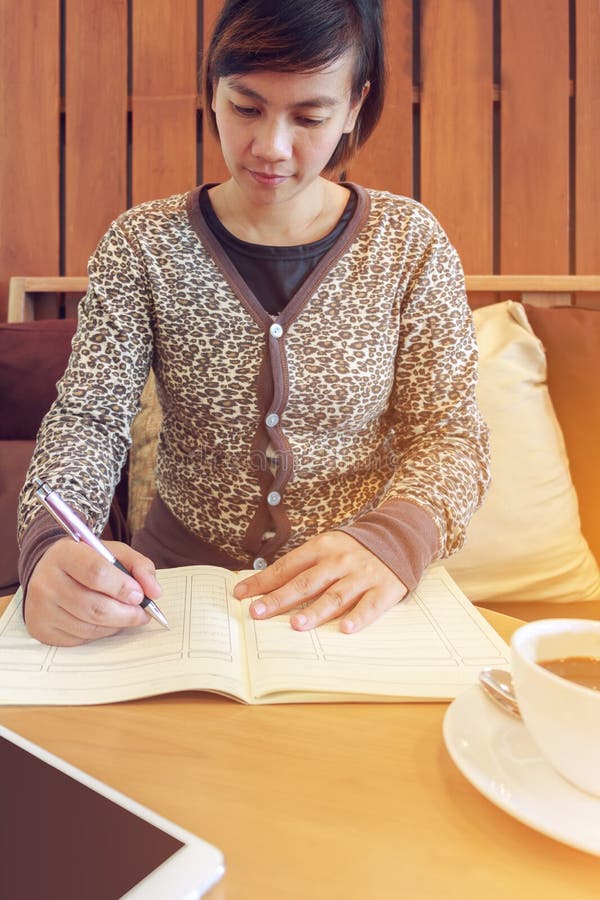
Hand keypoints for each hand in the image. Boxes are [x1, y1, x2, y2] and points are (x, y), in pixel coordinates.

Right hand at [24, 538, 162, 645]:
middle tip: (142, 612)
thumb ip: (139, 566)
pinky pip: (81, 638)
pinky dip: (101, 633)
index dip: (122, 587)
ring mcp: (41, 608)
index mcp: (64, 553)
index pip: (96, 572)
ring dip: (117, 625)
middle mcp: (46, 581)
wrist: (49, 571)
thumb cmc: (87, 560)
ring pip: (90, 626)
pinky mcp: (42, 629)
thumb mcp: (114, 553)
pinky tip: (106, 621)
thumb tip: (155, 592)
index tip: (140, 595)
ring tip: (126, 615)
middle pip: (95, 606)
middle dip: (126, 613)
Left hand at [233, 532, 407, 632]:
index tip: (241, 595)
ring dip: (315, 610)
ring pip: (335, 595)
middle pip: (306, 582)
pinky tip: (345, 628)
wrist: (400, 537)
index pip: (287, 566)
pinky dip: (358, 617)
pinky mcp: (384, 589)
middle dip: (280, 598)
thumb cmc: (353, 549)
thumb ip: (302, 565)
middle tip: (258, 612)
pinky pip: (370, 606)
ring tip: (296, 624)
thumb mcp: (327, 547)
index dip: (264, 581)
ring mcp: (362, 575)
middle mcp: (340, 560)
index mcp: (322, 547)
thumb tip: (265, 586)